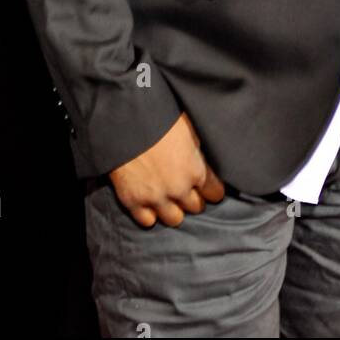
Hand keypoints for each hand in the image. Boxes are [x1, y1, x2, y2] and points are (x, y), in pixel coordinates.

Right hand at [107, 111, 225, 227]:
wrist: (125, 120)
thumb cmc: (158, 117)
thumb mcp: (188, 128)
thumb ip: (197, 150)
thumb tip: (203, 159)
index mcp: (195, 169)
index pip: (215, 193)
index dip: (212, 188)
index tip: (208, 187)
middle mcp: (178, 189)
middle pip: (196, 207)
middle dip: (193, 198)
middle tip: (186, 188)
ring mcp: (155, 197)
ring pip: (175, 219)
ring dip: (174, 209)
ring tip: (169, 197)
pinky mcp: (133, 202)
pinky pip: (148, 221)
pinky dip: (150, 213)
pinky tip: (150, 202)